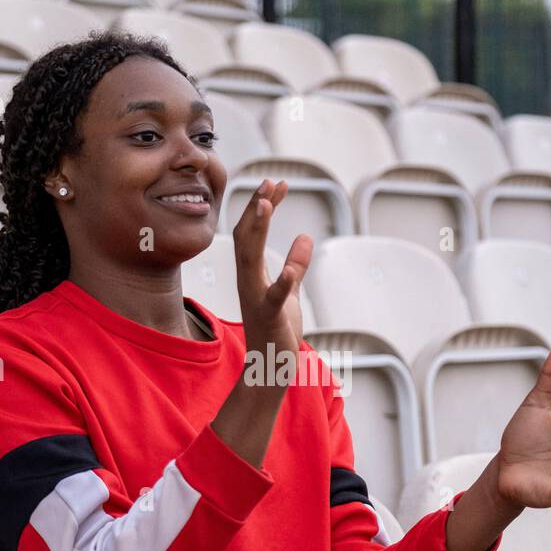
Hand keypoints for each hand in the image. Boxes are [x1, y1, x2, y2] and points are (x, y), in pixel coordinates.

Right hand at [232, 178, 311, 365]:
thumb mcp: (289, 292)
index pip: (252, 232)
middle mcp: (247, 281)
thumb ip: (296, 265)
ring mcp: (255, 298)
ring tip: (267, 205)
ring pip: (249, 258)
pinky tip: (288, 270)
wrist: (270, 368)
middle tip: (269, 181)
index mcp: (252, 274)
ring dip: (258, 230)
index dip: (262, 206)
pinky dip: (280, 283)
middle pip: (246, 237)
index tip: (276, 183)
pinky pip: (272, 298)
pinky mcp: (269, 317)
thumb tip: (304, 237)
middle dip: (256, 208)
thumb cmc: (277, 330)